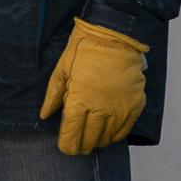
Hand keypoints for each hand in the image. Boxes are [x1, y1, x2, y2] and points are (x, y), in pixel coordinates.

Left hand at [38, 18, 148, 155]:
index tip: (65, 144)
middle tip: (78, 143)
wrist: (115, 35)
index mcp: (79, 101)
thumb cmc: (85, 49)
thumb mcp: (62, 69)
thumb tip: (45, 115)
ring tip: (93, 137)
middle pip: (89, 141)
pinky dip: (115, 134)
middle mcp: (100, 109)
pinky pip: (124, 130)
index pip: (71, 137)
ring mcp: (119, 109)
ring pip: (107, 138)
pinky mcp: (135, 105)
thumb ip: (53, 96)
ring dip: (98, 141)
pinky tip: (109, 132)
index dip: (67, 145)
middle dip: (81, 145)